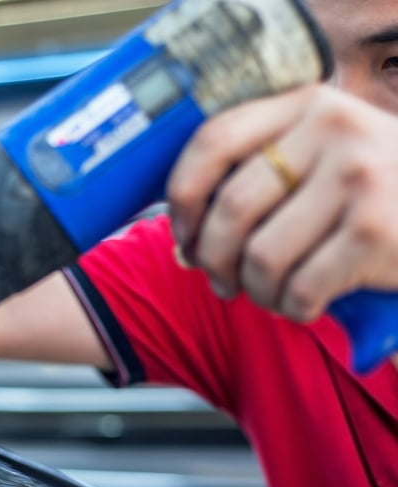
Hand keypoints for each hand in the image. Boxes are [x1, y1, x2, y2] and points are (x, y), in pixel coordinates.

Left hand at [168, 85, 397, 321]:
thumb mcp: (324, 158)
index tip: (183, 232)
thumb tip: (186, 246)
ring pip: (260, 254)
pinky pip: (299, 287)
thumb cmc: (376, 193)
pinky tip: (303, 304)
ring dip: (254, 290)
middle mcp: (334, 130)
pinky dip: (292, 308)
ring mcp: (359, 178)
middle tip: (221, 282)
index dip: (182, 196)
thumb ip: (260, 180)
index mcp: (308, 106)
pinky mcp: (376, 231)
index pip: (214, 140)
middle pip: (231, 206)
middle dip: (213, 258)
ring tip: (267, 294)